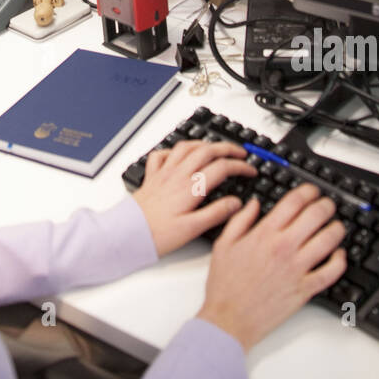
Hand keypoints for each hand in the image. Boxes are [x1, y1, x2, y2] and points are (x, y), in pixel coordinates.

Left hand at [132, 139, 256, 257]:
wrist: (127, 234)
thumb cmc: (157, 235)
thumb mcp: (192, 230)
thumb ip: (216, 214)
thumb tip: (236, 203)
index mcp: (190, 188)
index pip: (221, 168)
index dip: (239, 166)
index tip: (250, 170)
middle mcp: (177, 175)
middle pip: (206, 151)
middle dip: (227, 148)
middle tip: (240, 153)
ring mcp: (163, 173)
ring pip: (185, 147)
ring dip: (203, 143)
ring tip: (215, 147)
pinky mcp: (151, 177)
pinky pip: (162, 154)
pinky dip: (174, 149)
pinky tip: (179, 154)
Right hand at [196, 182, 346, 351]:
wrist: (229, 319)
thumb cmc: (225, 285)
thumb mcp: (223, 244)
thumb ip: (240, 220)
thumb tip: (254, 203)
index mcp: (264, 234)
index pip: (294, 202)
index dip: (308, 191)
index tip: (312, 191)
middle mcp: (283, 248)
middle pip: (316, 216)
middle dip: (326, 205)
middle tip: (328, 204)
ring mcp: (297, 269)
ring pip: (328, 241)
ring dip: (337, 229)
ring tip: (337, 226)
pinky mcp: (305, 290)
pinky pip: (331, 272)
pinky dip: (340, 261)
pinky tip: (338, 254)